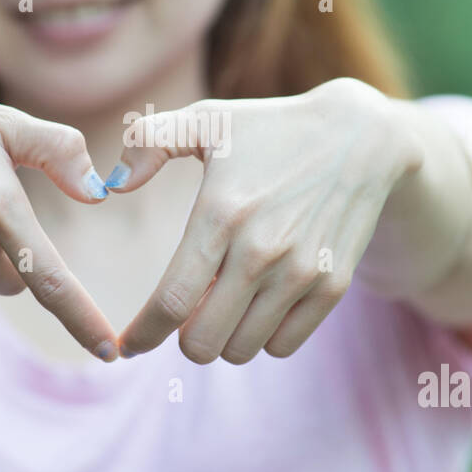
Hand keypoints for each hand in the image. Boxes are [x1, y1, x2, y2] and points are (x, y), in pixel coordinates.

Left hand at [108, 78, 421, 362]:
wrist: (361, 138)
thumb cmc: (270, 130)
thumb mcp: (208, 120)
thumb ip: (148, 142)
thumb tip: (111, 186)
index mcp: (220, 214)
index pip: (170, 303)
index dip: (143, 336)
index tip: (129, 345)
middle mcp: (261, 250)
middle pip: (204, 343)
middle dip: (184, 340)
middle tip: (185, 318)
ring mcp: (301, 272)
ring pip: (242, 350)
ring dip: (224, 338)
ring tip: (224, 306)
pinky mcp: (332, 285)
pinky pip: (284, 346)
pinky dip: (264, 337)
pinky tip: (259, 306)